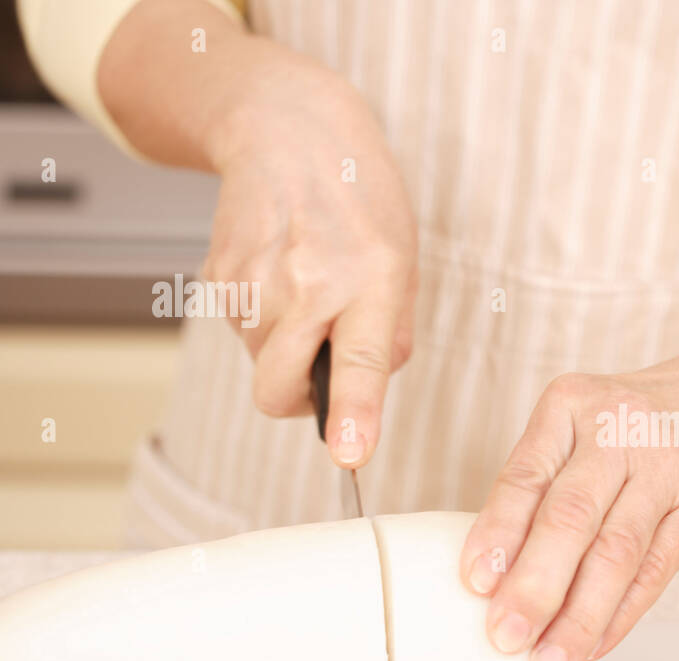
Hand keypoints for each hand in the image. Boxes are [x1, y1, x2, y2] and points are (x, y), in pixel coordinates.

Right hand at [200, 49, 416, 466]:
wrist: (286, 131)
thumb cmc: (357, 198)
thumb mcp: (403, 261)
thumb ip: (393, 335)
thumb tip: (367, 397)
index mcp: (371, 279)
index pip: (361, 361)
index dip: (353, 415)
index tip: (349, 454)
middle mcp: (308, 283)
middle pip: (277, 390)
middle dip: (297, 400)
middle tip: (320, 365)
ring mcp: (255, 282)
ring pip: (260, 362)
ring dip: (284, 348)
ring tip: (307, 287)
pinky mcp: (219, 278)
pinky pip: (241, 333)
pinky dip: (263, 321)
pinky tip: (280, 271)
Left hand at [458, 349, 678, 660]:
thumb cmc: (652, 423)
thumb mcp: (593, 426)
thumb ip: (553, 486)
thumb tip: (501, 579)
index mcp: (571, 405)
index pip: (524, 477)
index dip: (496, 534)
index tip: (473, 586)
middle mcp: (618, 430)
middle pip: (569, 517)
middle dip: (533, 587)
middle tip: (504, 639)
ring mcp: (666, 469)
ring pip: (614, 554)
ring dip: (577, 619)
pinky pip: (654, 571)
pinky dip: (620, 615)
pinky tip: (594, 648)